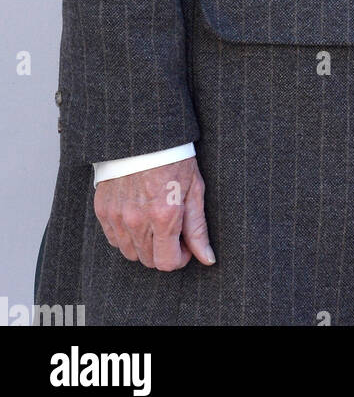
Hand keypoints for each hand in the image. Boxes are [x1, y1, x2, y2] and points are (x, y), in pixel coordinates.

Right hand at [93, 156, 214, 269]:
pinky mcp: (103, 210)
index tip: (185, 245)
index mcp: (163, 216)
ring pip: (130, 253)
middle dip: (163, 251)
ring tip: (155, 221)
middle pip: (149, 260)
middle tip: (172, 230)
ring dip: (144, 245)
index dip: (180, 258)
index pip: (167, 262)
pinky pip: (114, 239)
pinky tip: (137, 216)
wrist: (145, 134)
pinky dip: (126, 235)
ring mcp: (117, 216)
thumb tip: (207, 258)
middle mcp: (137, 220)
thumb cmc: (174, 159)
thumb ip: (198, 228)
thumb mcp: (194, 189)